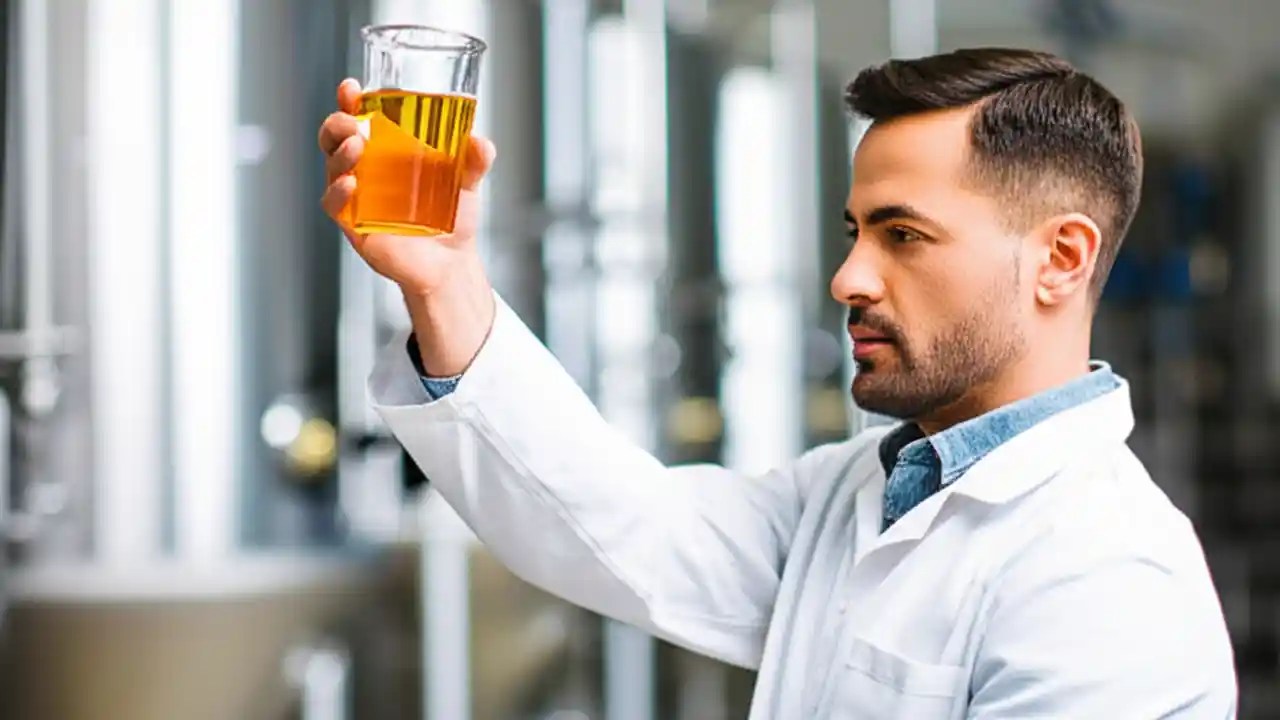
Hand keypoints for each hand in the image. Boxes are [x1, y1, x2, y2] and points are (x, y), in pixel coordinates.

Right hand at [318, 78, 496, 296]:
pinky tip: (351, 184)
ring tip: (357, 145)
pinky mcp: (354, 226)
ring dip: (339, 152)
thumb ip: (475, 160)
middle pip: (335, 138)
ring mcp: (357, 198)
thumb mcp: (467, 182)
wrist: (451, 264)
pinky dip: (337, 193)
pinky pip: (334, 206)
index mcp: (386, 152)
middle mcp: (366, 171)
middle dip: (338, 123)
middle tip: (353, 120)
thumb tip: (480, 143)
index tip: (352, 87)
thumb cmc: (452, 219)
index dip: (350, 101)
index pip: (359, 118)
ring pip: (332, 167)